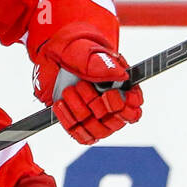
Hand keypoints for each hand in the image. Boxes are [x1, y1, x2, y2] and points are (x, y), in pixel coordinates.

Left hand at [34, 26, 143, 145]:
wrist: (51, 56)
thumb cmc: (73, 51)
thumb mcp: (83, 51)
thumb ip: (100, 63)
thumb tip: (121, 75)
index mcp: (121, 85)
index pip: (135, 107)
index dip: (128, 106)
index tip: (110, 93)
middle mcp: (111, 104)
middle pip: (116, 122)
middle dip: (97, 105)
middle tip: (81, 85)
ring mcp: (95, 116)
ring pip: (99, 131)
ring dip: (80, 111)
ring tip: (68, 92)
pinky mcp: (79, 124)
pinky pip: (81, 135)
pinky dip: (69, 121)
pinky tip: (60, 104)